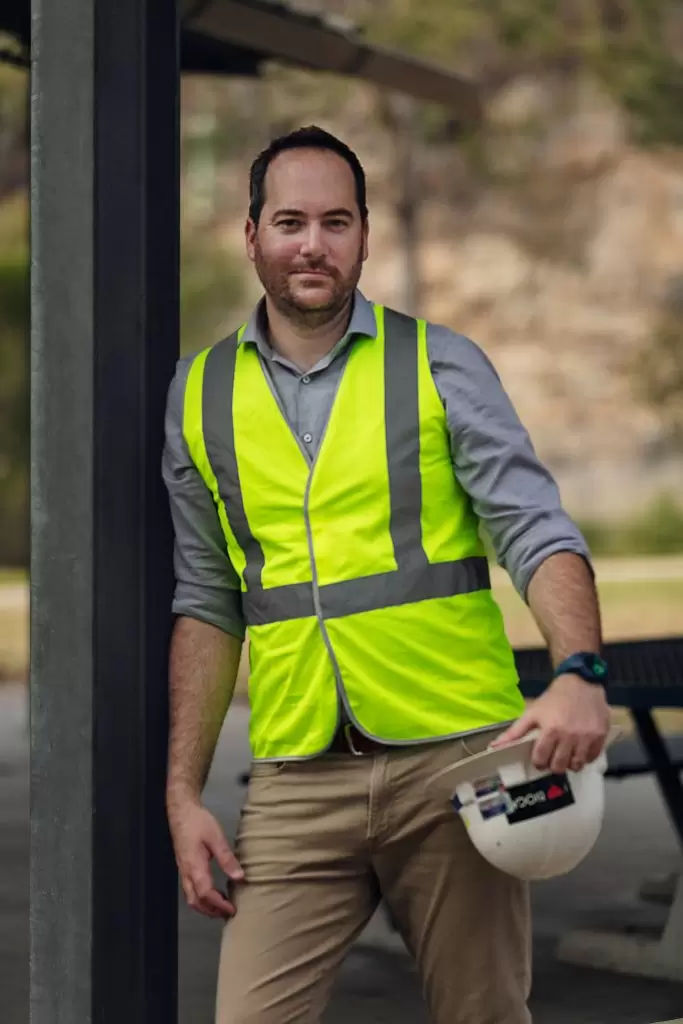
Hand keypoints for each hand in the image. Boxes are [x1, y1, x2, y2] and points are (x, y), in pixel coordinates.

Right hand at [168, 796, 243, 918]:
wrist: (180, 810)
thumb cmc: (198, 822)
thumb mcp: (216, 837)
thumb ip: (227, 858)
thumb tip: (240, 878)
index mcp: (194, 867)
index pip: (206, 894)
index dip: (219, 905)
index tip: (233, 910)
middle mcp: (186, 873)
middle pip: (196, 901)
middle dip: (211, 911)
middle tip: (228, 913)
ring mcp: (183, 870)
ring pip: (191, 897)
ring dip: (205, 906)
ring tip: (222, 906)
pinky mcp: (184, 866)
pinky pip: (190, 889)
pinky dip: (201, 897)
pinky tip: (212, 892)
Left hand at [490, 674, 610, 773]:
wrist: (581, 682)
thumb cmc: (554, 698)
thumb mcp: (532, 713)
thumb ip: (514, 732)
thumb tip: (494, 747)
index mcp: (551, 730)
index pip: (541, 759)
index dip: (538, 762)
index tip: (539, 759)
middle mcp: (570, 736)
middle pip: (559, 766)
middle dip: (553, 765)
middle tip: (552, 758)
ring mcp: (587, 737)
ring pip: (577, 765)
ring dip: (570, 764)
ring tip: (566, 755)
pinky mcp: (601, 736)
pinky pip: (593, 758)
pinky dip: (585, 758)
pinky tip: (579, 750)